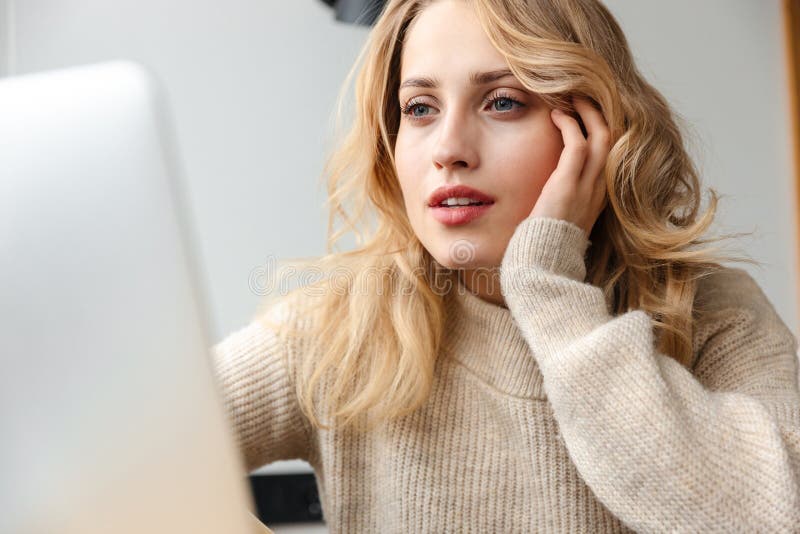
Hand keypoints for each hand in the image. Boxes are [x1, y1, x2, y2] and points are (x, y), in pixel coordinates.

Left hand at [529, 95, 611, 237]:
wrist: (544, 263)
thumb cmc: (546, 243)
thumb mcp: (563, 217)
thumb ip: (564, 200)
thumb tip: (550, 192)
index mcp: (600, 195)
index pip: (612, 153)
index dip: (603, 128)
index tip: (587, 114)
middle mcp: (600, 189)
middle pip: (613, 138)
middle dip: (599, 113)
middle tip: (582, 96)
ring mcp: (587, 187)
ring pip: (601, 136)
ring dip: (587, 112)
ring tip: (571, 97)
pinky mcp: (568, 185)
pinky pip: (577, 144)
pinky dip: (569, 125)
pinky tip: (556, 116)